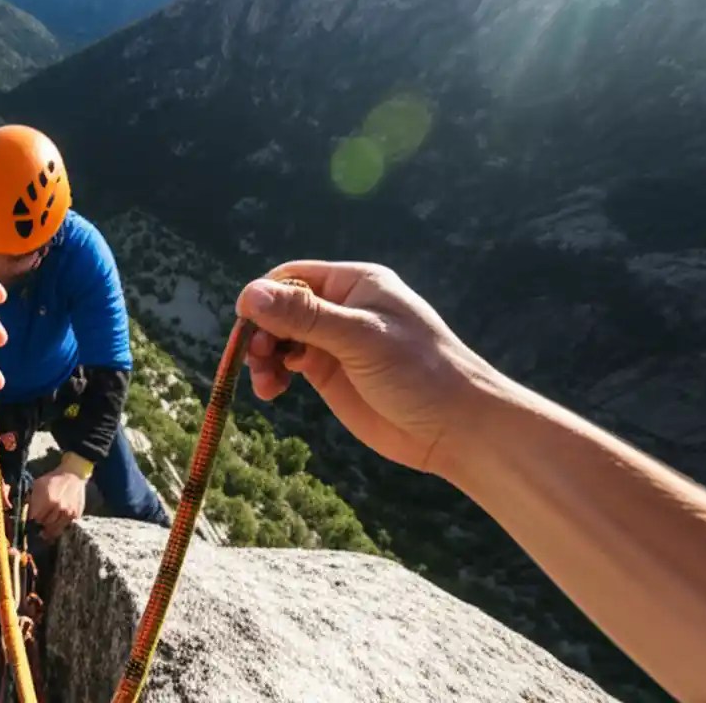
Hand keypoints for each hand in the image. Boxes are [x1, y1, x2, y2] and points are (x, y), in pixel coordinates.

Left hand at [28, 452, 90, 539]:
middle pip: (44, 524)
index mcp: (47, 500)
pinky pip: (65, 526)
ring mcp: (68, 513)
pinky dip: (60, 525)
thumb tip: (27, 513)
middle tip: (40, 519)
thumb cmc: (53, 479)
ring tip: (47, 522)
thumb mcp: (38, 485)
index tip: (32, 518)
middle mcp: (58, 508)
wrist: (73, 475)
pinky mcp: (76, 515)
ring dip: (50, 527)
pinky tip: (57, 520)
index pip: (35, 519)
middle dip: (41, 522)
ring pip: (55, 529)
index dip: (32, 519)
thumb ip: (31, 499)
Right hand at [236, 261, 498, 474]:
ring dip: (263, 356)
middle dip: (261, 331)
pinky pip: (288, 364)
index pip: (293, 277)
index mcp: (355, 283)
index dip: (265, 297)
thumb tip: (249, 295)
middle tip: (257, 360)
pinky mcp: (330, 374)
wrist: (456, 428)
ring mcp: (334, 342)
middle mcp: (341, 308)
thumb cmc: (419, 372)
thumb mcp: (360, 339)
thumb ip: (306, 317)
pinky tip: (272, 391)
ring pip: (280, 338)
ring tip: (266, 383)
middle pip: (280, 308)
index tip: (248, 327)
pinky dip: (273, 374)